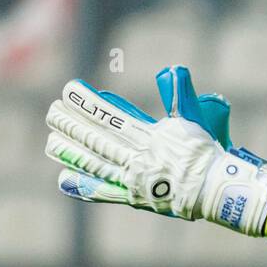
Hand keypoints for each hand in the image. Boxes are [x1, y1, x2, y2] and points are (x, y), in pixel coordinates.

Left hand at [44, 65, 266, 234]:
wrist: (215, 189)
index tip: (69, 91)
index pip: (111, 117)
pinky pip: (105, 191)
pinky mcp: (133, 197)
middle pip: (98, 140)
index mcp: (150, 137)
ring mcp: (133, 180)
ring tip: (52, 141)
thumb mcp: (193, 119)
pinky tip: (64, 179)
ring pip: (96, 163)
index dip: (88, 104)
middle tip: (52, 113)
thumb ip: (179, 94)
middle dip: (72, 125)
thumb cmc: (205, 151)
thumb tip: (172, 69)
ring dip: (72, 152)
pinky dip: (84, 185)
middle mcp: (138, 159)